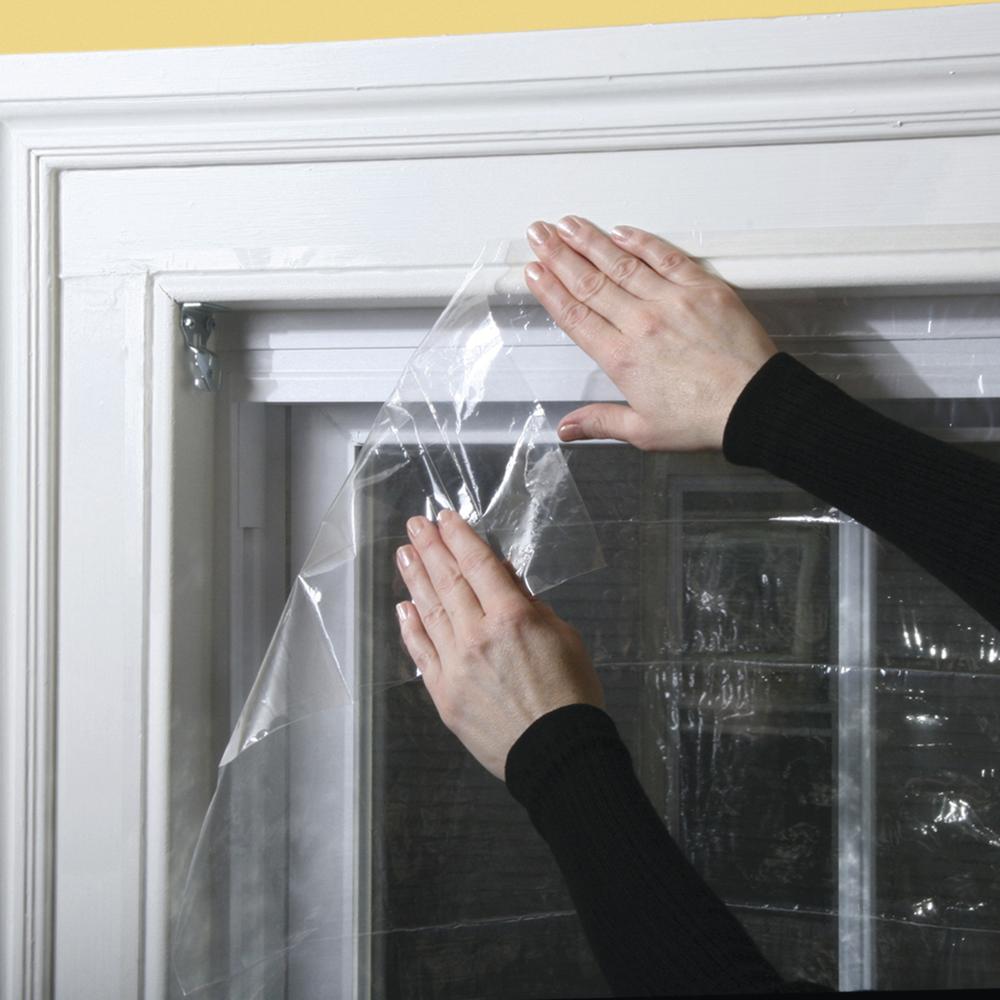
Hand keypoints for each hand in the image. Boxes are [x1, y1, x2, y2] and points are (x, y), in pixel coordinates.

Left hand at [394, 510, 603, 780]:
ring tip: (404, 555)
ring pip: (429, 612)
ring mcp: (455, 665)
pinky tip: (404, 607)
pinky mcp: (443, 693)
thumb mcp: (563, 636)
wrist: (556, 753)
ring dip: (415, 579)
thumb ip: (529, 604)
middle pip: (447, 581)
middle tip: (414, 526)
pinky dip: (411, 627)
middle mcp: (477, 635)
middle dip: (430, 549)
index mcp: (512, 617)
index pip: (477, 565)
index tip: (444, 518)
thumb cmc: (571, 694)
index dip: (458, 537)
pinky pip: (421, 653)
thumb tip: (503, 576)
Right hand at [525, 216, 777, 450]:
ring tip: (568, 224)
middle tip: (539, 234)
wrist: (755, 405)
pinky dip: (641, 241)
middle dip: (559, 254)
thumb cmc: (706, 419)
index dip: (550, 290)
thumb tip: (568, 428)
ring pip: (621, 263)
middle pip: (589, 282)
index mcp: (622, 359)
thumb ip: (601, 422)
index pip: (574, 315)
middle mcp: (641, 324)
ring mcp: (672, 301)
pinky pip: (665, 257)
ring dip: (590, 240)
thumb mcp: (644, 431)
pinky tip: (622, 231)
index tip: (534, 272)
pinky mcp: (702, 288)